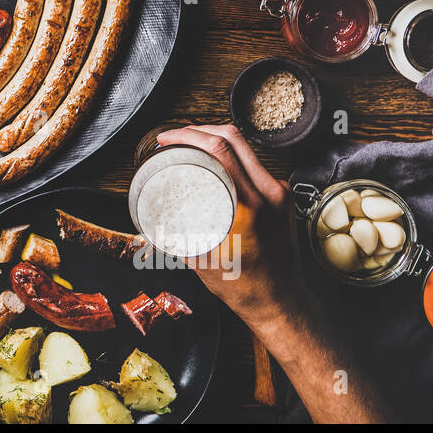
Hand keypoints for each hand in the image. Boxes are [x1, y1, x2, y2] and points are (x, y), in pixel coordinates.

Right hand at [155, 124, 305, 328]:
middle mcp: (269, 194)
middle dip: (199, 129)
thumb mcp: (200, 259)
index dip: (188, 135)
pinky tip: (217, 164)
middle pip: (234, 137)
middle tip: (176, 137)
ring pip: (246, 147)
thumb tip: (148, 216)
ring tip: (192, 146)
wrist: (282, 302)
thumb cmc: (245, 287)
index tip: (168, 139)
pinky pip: (256, 164)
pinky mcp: (284, 197)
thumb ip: (174, 236)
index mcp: (248, 206)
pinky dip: (233, 157)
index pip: (219, 149)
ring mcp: (280, 193)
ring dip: (217, 139)